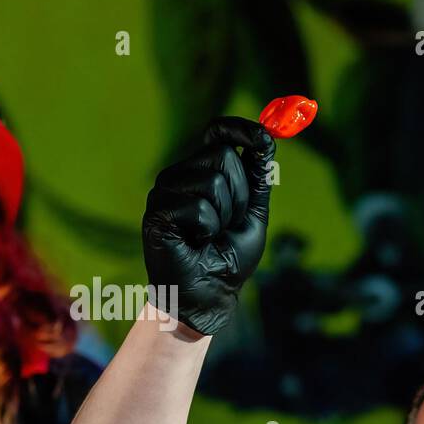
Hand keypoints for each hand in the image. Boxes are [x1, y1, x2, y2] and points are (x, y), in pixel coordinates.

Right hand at [142, 116, 275, 335]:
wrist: (207, 296)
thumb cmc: (227, 258)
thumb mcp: (252, 212)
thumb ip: (257, 176)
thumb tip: (267, 137)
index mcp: (201, 172)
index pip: (218, 132)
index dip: (241, 127)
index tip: (265, 137)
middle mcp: (180, 176)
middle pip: (224, 156)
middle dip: (239, 196)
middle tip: (226, 225)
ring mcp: (164, 192)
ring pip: (213, 182)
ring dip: (223, 217)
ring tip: (209, 237)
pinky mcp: (156, 212)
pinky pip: (198, 208)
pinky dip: (207, 230)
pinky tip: (194, 244)